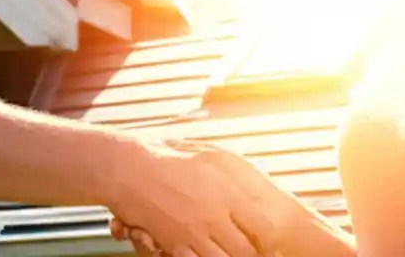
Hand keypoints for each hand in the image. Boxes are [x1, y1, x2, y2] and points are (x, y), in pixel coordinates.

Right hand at [107, 139, 299, 256]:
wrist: (130, 170)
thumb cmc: (169, 158)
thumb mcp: (209, 158)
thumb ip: (234, 175)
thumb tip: (256, 186)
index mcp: (226, 195)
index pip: (263, 227)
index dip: (272, 239)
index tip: (274, 241)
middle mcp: (213, 218)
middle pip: (246, 252)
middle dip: (255, 256)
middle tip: (261, 255)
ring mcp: (193, 235)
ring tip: (237, 255)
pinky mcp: (174, 245)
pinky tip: (210, 255)